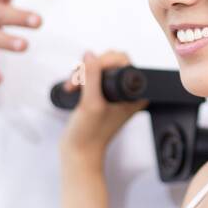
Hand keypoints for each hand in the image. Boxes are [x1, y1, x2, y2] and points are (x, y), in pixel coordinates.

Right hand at [59, 49, 147, 163]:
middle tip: (78, 82)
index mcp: (135, 94)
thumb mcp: (91, 104)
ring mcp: (114, 93)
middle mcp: (127, 92)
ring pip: (99, 66)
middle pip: (111, 61)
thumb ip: (91, 77)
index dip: (105, 62)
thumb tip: (89, 55)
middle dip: (91, 67)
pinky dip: (80, 78)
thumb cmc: (90, 134)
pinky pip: (92, 75)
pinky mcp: (101, 94)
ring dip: (82, 72)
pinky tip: (72, 88)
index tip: (90, 73)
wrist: (78, 151)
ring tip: (73, 87)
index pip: (124, 62)